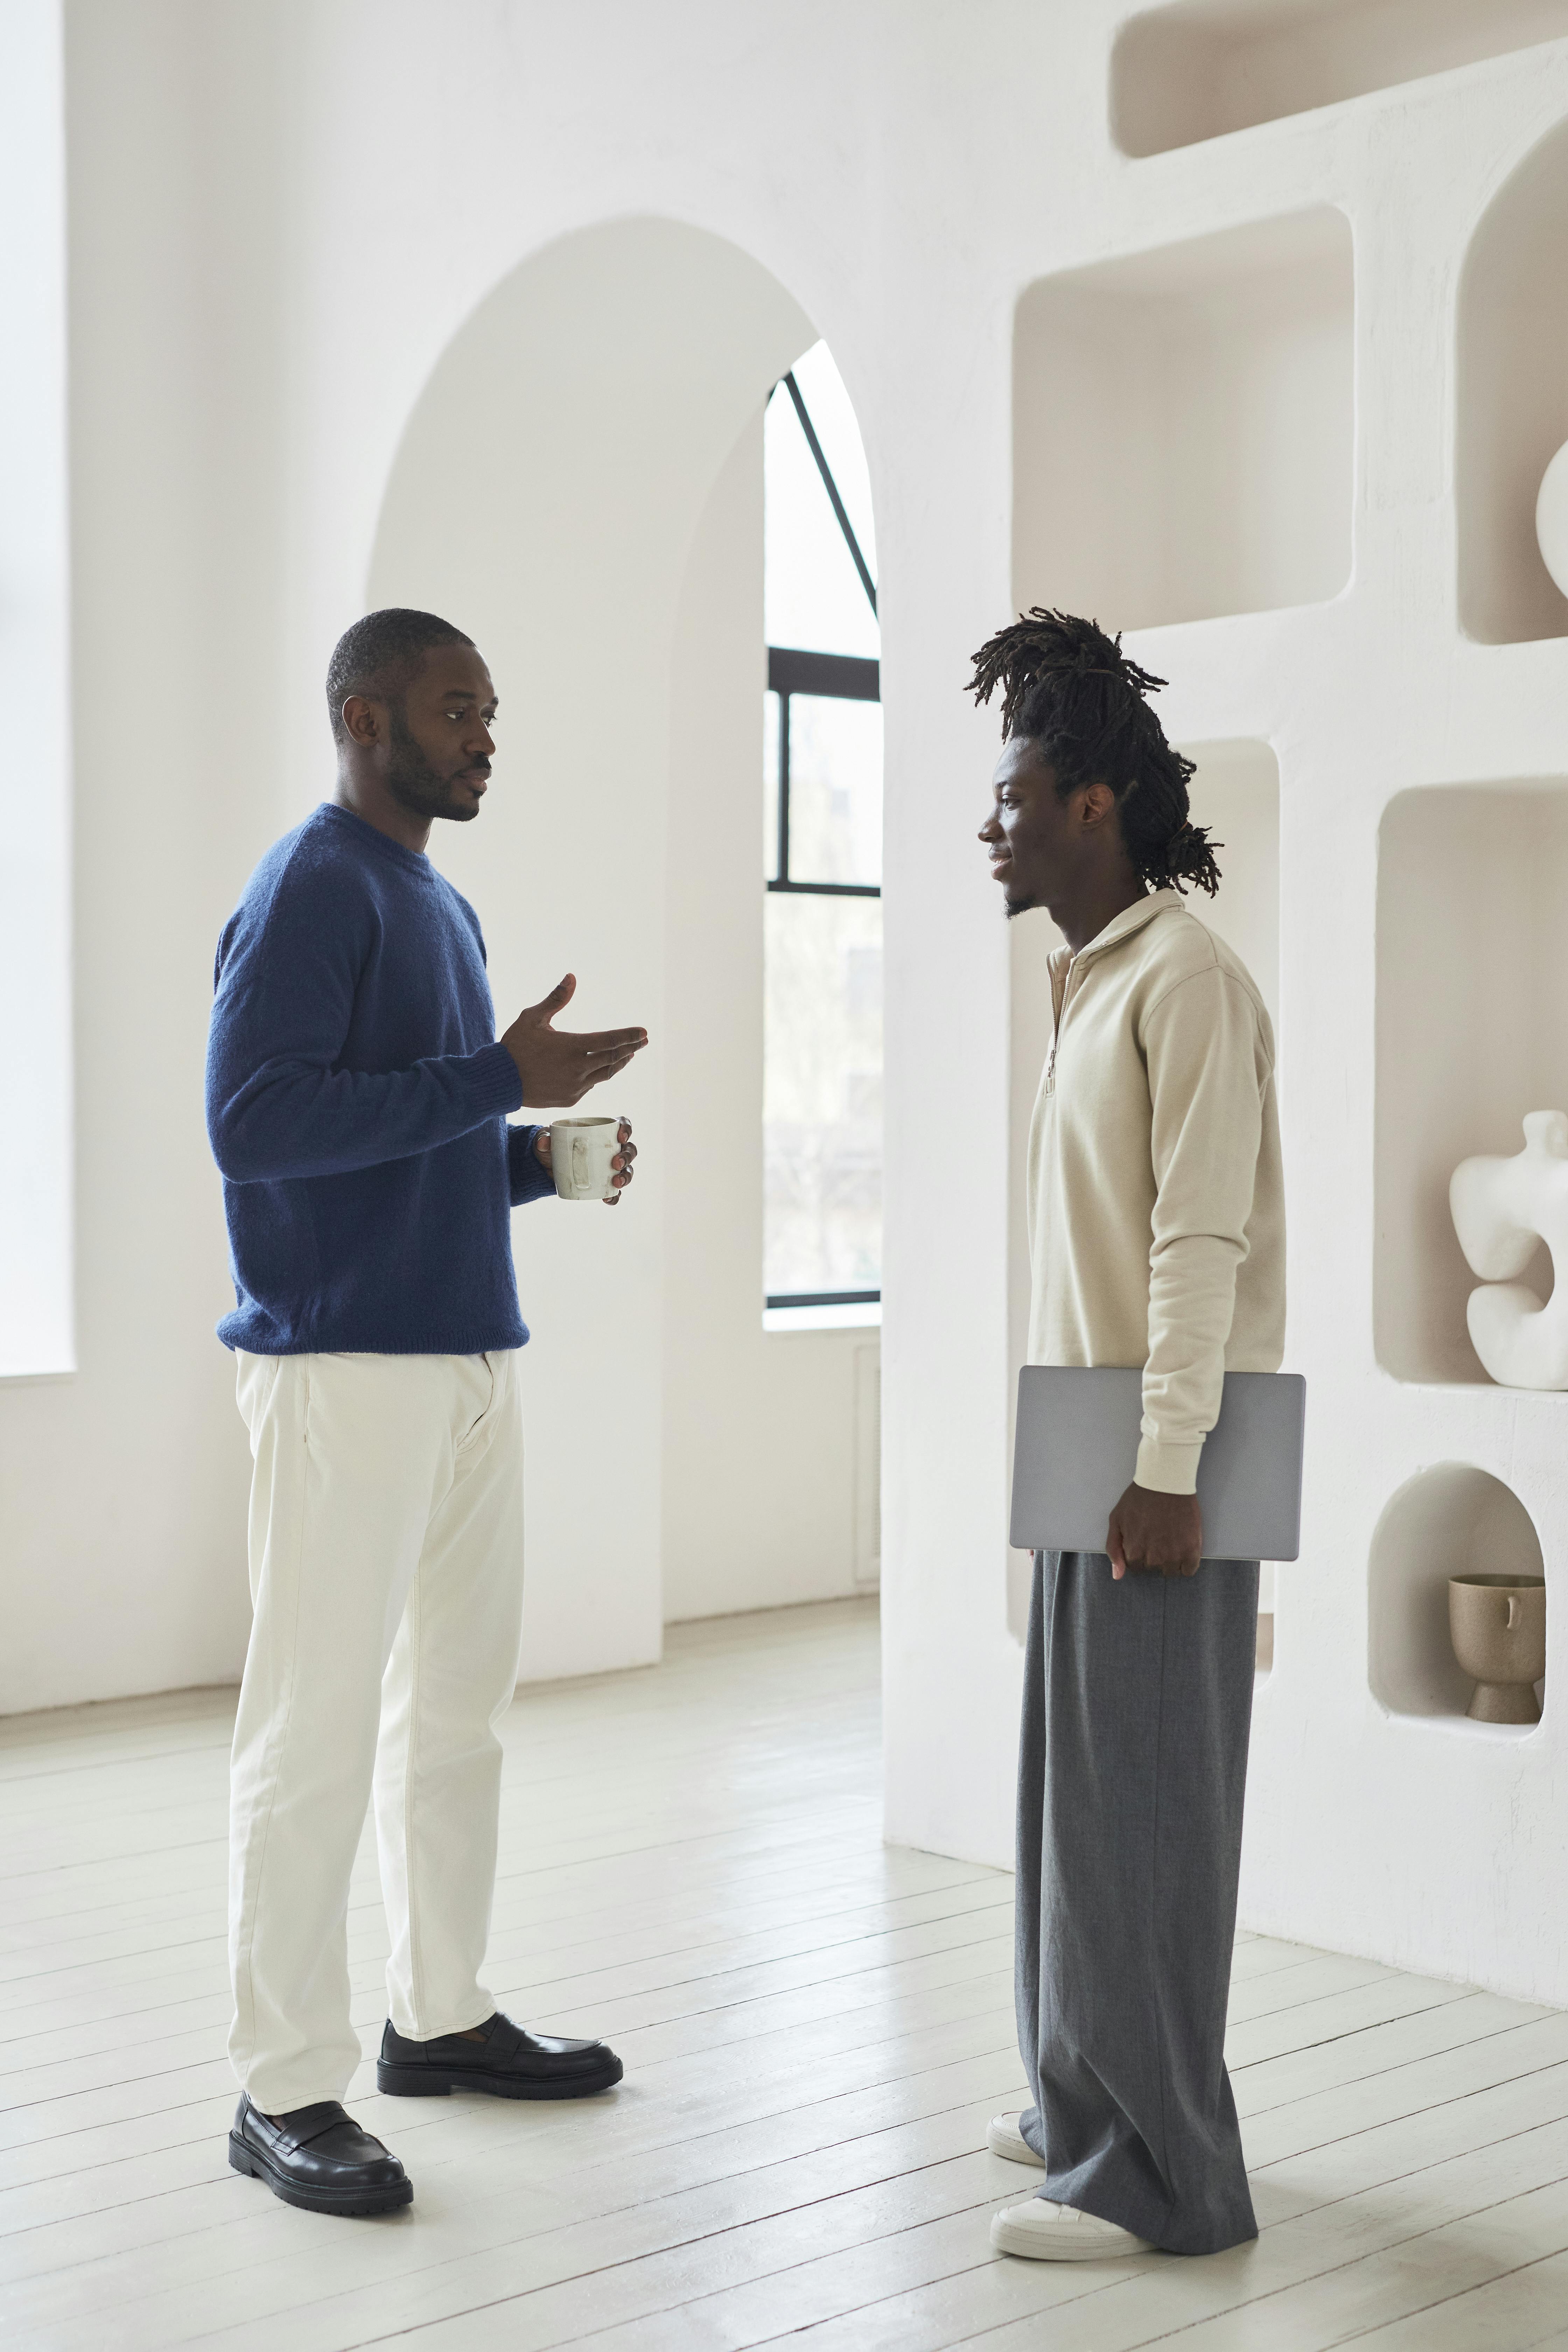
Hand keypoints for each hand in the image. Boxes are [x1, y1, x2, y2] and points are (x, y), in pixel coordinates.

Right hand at [502, 975, 646, 1106]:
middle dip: (631, 1048)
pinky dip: (599, 1075)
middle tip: (643, 1041)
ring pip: (606, 1074)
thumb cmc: (514, 1046)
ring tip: (628, 1054)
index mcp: (572, 1046)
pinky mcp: (570, 1099)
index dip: (629, 1035)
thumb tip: (571, 976)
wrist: (499, 1081)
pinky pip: (591, 1085)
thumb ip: (556, 999)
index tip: (644, 1032)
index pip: (610, 1040)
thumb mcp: (532, 1018)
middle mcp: (578, 1069)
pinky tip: (602, 1068)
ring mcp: (575, 1087)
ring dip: (619, 1063)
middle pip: (614, 1058)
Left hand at [533, 1118, 637, 1205]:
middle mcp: (611, 1149)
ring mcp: (609, 1167)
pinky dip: (614, 1196)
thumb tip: (543, 1143)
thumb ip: (544, 1138)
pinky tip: (608, 1199)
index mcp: (602, 1131)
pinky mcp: (603, 1184)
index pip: (622, 1125)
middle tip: (616, 1163)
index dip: (626, 1129)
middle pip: (629, 1149)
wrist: (547, 1167)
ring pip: (627, 1170)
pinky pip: (614, 1191)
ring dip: (626, 1176)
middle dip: (627, 1157)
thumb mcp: (547, 1140)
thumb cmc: (553, 1146)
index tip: (621, 1136)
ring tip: (616, 1182)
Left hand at [1106, 1483, 1202, 1579]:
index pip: (1135, 1566)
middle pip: (1152, 1569)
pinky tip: (1183, 1546)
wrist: (1165, 1482)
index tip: (1144, 1539)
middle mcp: (1153, 1559)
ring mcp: (1173, 1556)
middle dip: (1153, 1556)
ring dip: (1170, 1560)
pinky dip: (1186, 1563)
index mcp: (1134, 1553)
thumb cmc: (1138, 1498)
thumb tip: (1117, 1576)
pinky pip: (1189, 1570)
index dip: (1139, 1553)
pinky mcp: (1191, 1550)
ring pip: (1170, 1571)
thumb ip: (1114, 1549)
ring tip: (1170, 1539)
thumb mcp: (1116, 1520)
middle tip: (1157, 1535)